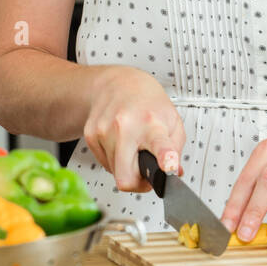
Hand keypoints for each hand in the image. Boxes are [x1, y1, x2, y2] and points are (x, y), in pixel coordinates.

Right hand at [83, 66, 186, 191]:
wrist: (119, 83)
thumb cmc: (148, 102)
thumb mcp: (172, 120)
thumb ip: (176, 148)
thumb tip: (174, 174)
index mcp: (152, 123)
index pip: (160, 144)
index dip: (166, 158)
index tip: (169, 166)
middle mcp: (125, 126)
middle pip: (125, 178)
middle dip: (137, 183)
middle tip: (145, 169)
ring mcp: (105, 131)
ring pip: (114, 173)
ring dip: (125, 167)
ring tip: (131, 146)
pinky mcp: (90, 135)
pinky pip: (104, 164)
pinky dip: (114, 159)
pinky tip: (119, 142)